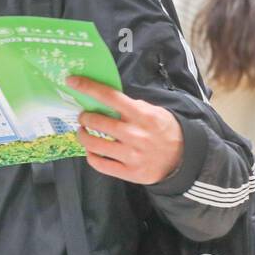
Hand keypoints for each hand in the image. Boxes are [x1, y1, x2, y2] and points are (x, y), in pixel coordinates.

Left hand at [67, 75, 183, 184]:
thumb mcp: (154, 112)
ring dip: (83, 136)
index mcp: (143, 115)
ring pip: (94, 144)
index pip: (111, 97)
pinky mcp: (129, 173)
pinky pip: (100, 164)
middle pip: (98, 122)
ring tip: (83, 132)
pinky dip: (91, 156)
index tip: (72, 81)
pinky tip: (91, 150)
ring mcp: (132, 155)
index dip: (88, 87)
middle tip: (83, 116)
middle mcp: (136, 135)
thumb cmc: (164, 130)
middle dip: (84, 117)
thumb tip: (105, 100)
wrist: (183, 158)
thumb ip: (132, 106)